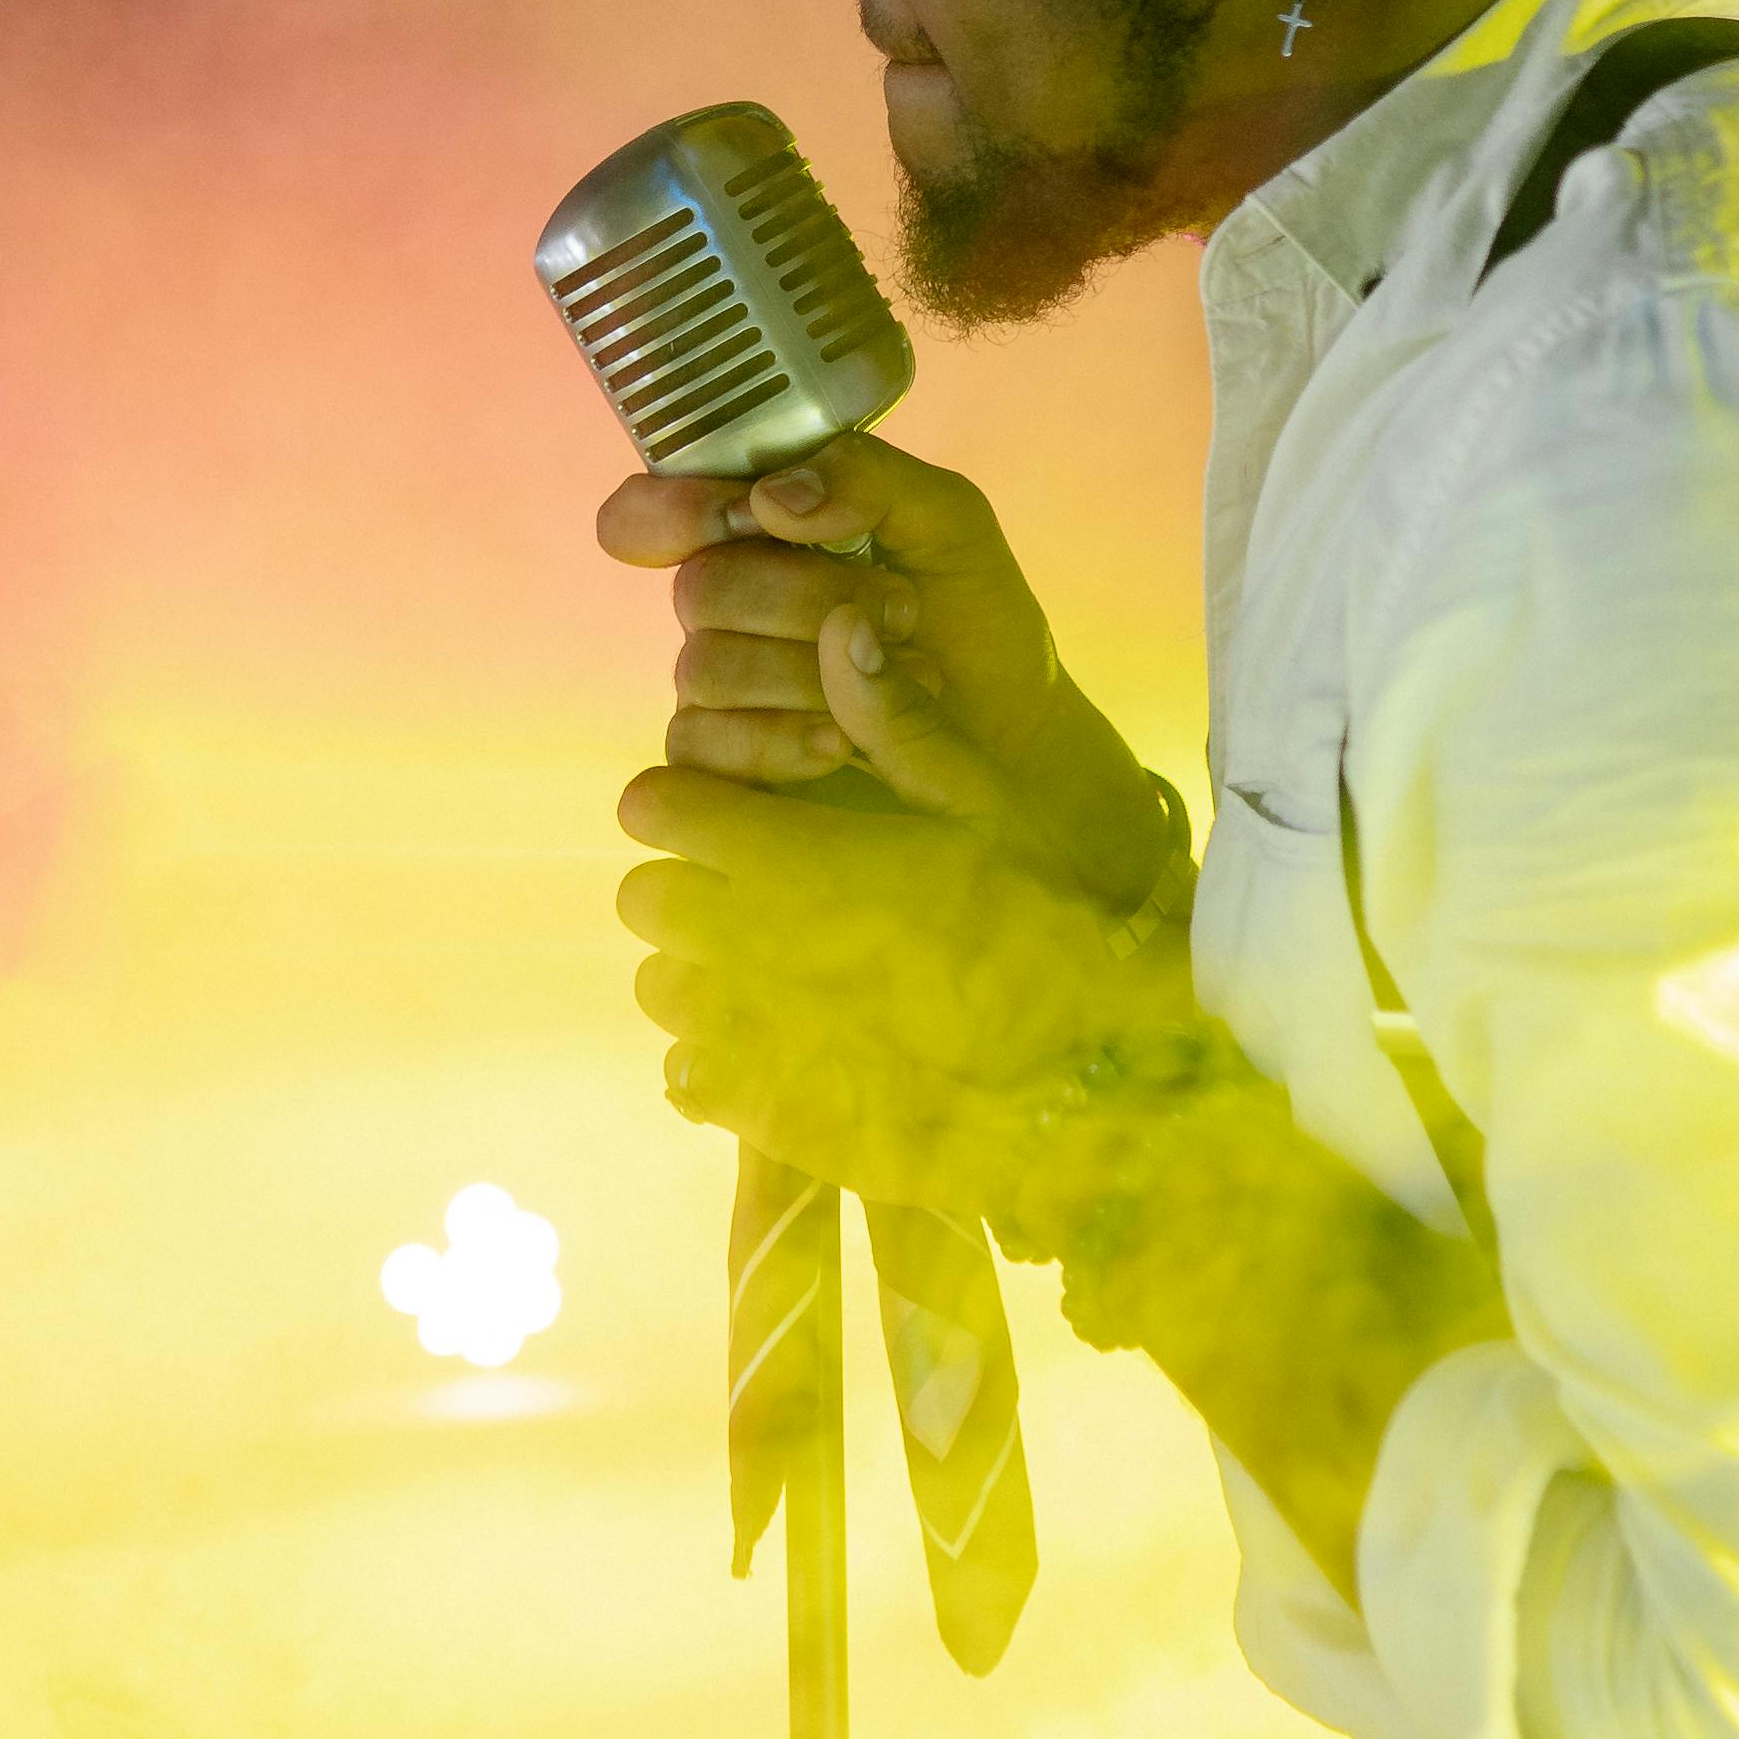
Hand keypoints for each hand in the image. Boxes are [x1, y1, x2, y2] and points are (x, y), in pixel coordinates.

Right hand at [591, 432, 1181, 918]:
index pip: (649, 511)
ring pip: (704, 670)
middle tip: (902, 610)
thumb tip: (769, 498)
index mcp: (754, 535)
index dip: (675, 510)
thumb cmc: (976, 628)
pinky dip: (780, 741)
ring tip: (901, 678)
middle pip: (699, 589)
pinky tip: (845, 741)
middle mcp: (722, 609)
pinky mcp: (718, 773)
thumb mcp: (947, 523)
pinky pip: (702, 747)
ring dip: (813, 675)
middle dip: (807, 599)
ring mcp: (714, 691)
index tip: (747, 517)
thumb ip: (866, 476)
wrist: (1016, 748)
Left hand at [615, 766, 1189, 1231]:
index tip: (719, 811)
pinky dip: (715, 1060)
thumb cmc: (1044, 917)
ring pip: (662, 989)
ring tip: (765, 969)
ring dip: (698, 972)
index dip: (682, 804)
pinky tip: (775, 1044)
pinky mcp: (774, 1113)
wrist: (1092, 1067)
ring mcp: (761, 1036)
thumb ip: (895, 722)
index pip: (656, 809)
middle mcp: (758, 943)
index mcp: (799, 857)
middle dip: (685, 886)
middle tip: (749, 890)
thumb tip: (839, 625)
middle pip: (646, 899)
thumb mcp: (983, 803)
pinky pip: (691, 1074)